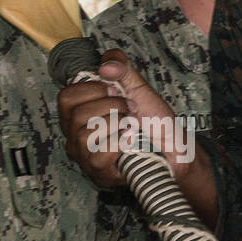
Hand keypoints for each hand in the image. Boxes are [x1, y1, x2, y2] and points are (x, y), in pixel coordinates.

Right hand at [57, 50, 185, 189]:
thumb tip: (105, 67)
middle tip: (130, 110)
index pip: (66, 97)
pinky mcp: (100, 173)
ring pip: (85, 135)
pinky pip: (98, 155)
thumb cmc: (153, 121)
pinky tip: (132, 141)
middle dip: (110, 106)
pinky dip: (120, 143)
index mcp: (79, 113)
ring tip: (132, 126)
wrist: (175, 147)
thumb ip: (121, 67)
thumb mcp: (138, 86)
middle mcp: (76, 136)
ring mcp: (86, 157)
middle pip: (76, 115)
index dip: (92, 89)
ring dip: (117, 124)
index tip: (116, 91)